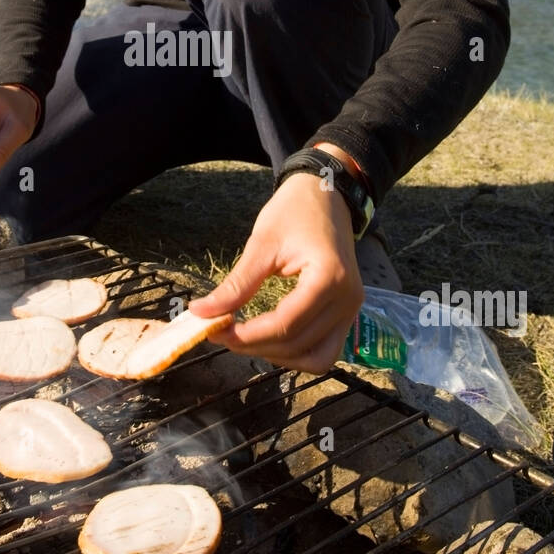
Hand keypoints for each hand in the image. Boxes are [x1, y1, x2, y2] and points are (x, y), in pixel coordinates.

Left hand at [188, 172, 363, 371]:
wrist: (327, 195)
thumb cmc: (295, 211)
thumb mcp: (262, 244)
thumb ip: (236, 285)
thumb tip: (201, 313)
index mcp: (329, 278)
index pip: (285, 324)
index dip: (247, 335)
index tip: (216, 330)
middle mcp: (347, 300)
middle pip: (298, 344)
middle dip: (256, 346)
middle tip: (222, 333)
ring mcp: (351, 309)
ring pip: (316, 358)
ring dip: (279, 356)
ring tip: (246, 339)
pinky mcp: (347, 313)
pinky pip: (324, 348)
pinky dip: (297, 351)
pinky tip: (269, 338)